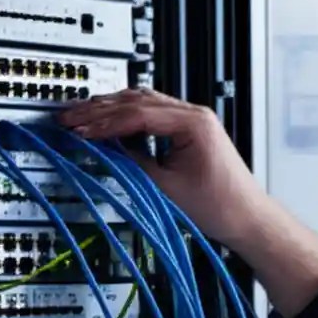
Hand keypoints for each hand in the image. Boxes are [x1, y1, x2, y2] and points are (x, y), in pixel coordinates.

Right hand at [57, 88, 269, 245]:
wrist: (247, 217)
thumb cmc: (220, 205)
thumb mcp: (167, 187)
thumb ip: (134, 163)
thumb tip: (107, 149)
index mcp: (193, 122)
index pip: (138, 113)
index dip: (104, 122)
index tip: (80, 129)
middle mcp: (194, 114)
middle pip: (138, 100)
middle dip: (100, 109)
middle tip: (70, 116)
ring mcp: (193, 120)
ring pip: (144, 103)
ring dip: (111, 109)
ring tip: (81, 116)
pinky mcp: (189, 130)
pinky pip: (153, 115)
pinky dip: (127, 118)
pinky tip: (108, 123)